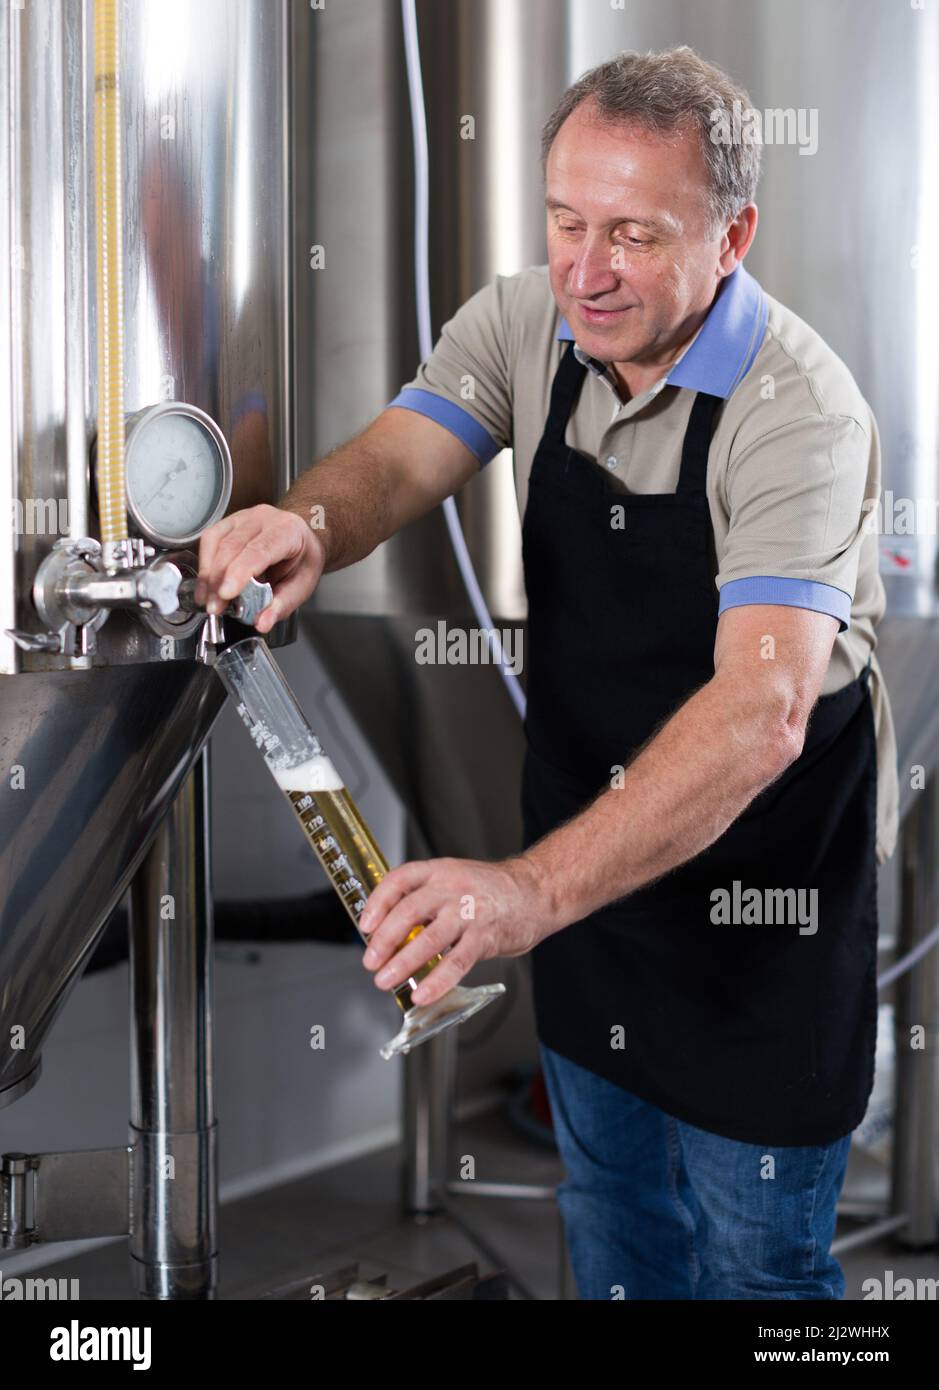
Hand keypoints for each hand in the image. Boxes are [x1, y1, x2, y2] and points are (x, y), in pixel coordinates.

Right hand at [195, 503, 324, 632]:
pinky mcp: (228, 523)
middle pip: (232, 546)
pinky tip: (206, 586)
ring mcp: (243, 518)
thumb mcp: (302, 586)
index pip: (259, 550)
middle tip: (215, 608)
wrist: (303, 539)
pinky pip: (209, 540)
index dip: (239, 572)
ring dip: (208, 574)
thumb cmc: (302, 560)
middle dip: (219, 580)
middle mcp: (263, 519)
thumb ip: (283, 605)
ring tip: (208, 600)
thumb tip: (262, 623)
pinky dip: (204, 565)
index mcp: (287, 531)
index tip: (225, 594)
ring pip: (215, 541)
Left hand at [358, 855, 553, 1007]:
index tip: (365, 925)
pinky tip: (423, 994)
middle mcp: (452, 888)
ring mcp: (469, 912)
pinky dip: (437, 980)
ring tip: (385, 980)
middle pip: (409, 910)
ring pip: (430, 938)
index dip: (378, 902)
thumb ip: (425, 900)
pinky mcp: (485, 937)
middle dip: (384, 939)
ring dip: (403, 962)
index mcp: (439, 871)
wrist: (536, 892)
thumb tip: (390, 931)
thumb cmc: (491, 891)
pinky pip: (457, 962)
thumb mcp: (454, 880)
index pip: (399, 880)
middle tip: (371, 960)